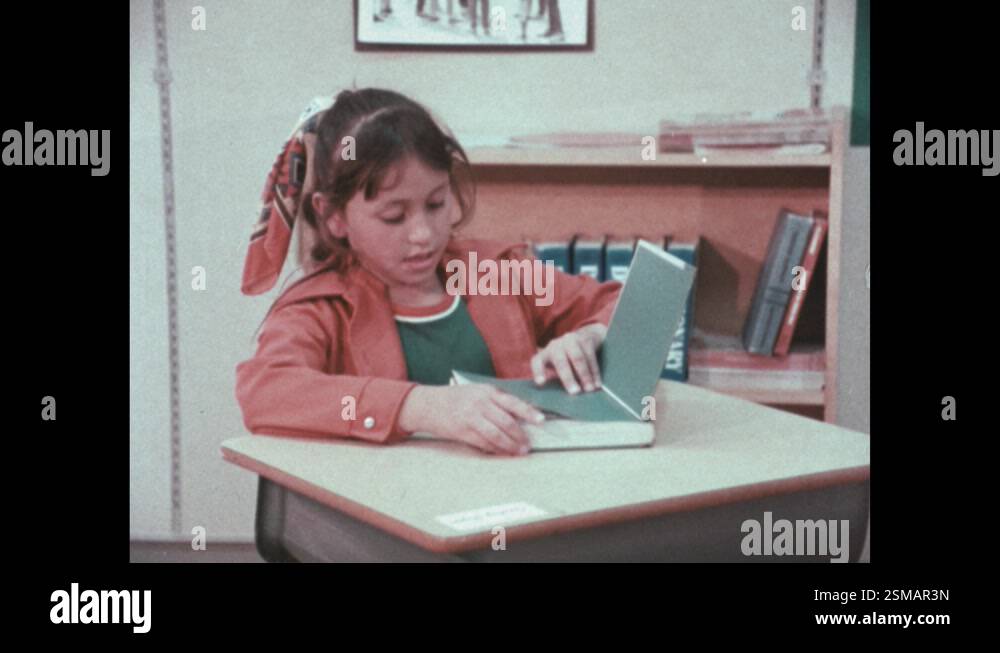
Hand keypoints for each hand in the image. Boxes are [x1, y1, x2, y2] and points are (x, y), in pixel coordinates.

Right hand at [398, 384, 544, 455]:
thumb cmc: (454, 398)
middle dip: (520, 436)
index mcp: (486, 391)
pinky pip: (484, 443)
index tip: (541, 420)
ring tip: (519, 451)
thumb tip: (519, 416)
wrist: (427, 404)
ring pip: (497, 436)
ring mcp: (471, 418)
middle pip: (507, 422)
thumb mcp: (476, 391)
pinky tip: (502, 452)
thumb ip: (495, 401)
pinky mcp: (463, 432)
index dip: (528, 412)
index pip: (512, 402)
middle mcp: (480, 404)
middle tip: (528, 445)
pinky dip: (495, 450)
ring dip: (510, 446)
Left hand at [530, 323, 606, 393]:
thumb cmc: (569, 361)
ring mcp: (570, 340)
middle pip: (560, 361)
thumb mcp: (561, 368)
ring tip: (590, 389)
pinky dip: (594, 371)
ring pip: (577, 358)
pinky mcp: (585, 339)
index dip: (538, 371)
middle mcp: (555, 345)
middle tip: (575, 392)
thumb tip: (564, 402)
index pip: (537, 361)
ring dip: (584, 375)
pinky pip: (590, 356)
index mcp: (545, 355)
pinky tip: (597, 383)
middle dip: (568, 377)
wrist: (588, 337)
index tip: (541, 383)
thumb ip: (560, 380)